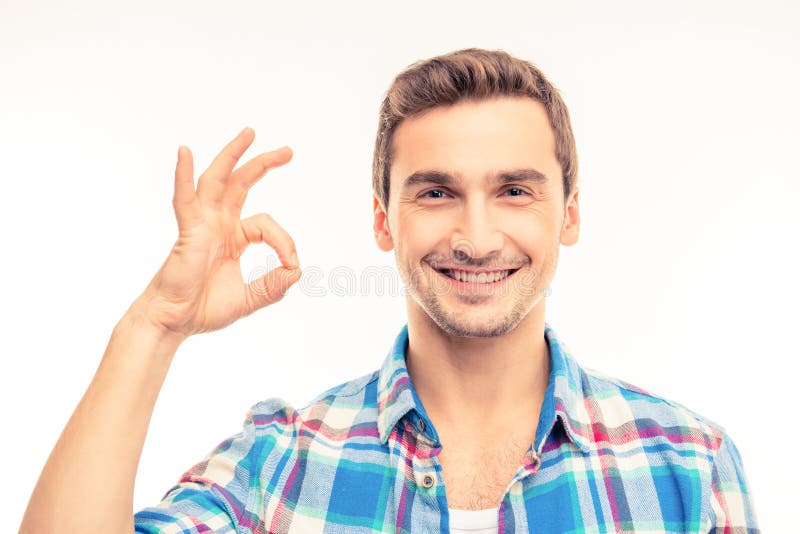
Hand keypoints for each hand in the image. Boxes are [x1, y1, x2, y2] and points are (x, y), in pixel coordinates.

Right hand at [134, 127, 300, 338]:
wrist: (174, 323)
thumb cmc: (204, 309)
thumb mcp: (250, 298)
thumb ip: (274, 286)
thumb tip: (297, 270)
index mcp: (233, 236)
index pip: (266, 225)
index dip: (285, 241)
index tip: (292, 264)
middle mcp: (217, 224)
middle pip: (241, 184)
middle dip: (263, 164)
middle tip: (288, 151)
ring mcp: (202, 225)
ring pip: (217, 181)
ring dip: (232, 155)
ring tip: (250, 134)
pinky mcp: (188, 232)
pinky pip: (185, 200)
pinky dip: (183, 176)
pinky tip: (184, 152)